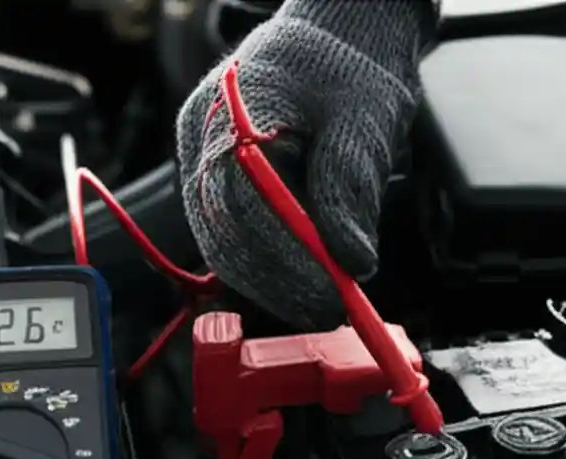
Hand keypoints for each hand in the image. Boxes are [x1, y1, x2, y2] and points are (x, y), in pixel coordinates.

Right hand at [175, 0, 433, 328]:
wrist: (337, 39)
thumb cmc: (350, 69)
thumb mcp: (364, 123)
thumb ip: (351, 192)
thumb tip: (354, 262)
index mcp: (233, 109)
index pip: (242, 201)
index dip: (284, 258)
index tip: (329, 295)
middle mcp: (202, 135)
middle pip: (223, 230)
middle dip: (277, 282)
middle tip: (329, 312)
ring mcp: (201, 157)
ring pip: (222, 240)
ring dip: (271, 281)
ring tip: (323, 304)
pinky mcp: (216, 179)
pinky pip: (232, 233)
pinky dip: (267, 264)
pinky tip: (304, 282)